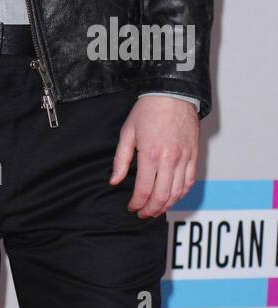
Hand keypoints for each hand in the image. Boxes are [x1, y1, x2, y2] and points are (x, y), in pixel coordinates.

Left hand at [109, 94, 198, 217]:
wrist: (172, 94)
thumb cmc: (148, 110)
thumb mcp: (127, 132)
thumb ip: (121, 160)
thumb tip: (114, 181)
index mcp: (151, 154)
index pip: (144, 190)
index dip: (137, 203)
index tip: (131, 207)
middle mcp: (170, 160)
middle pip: (162, 197)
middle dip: (151, 210)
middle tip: (143, 214)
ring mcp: (184, 159)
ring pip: (177, 193)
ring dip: (166, 206)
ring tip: (156, 210)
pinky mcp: (194, 155)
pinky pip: (190, 182)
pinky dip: (182, 194)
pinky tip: (173, 198)